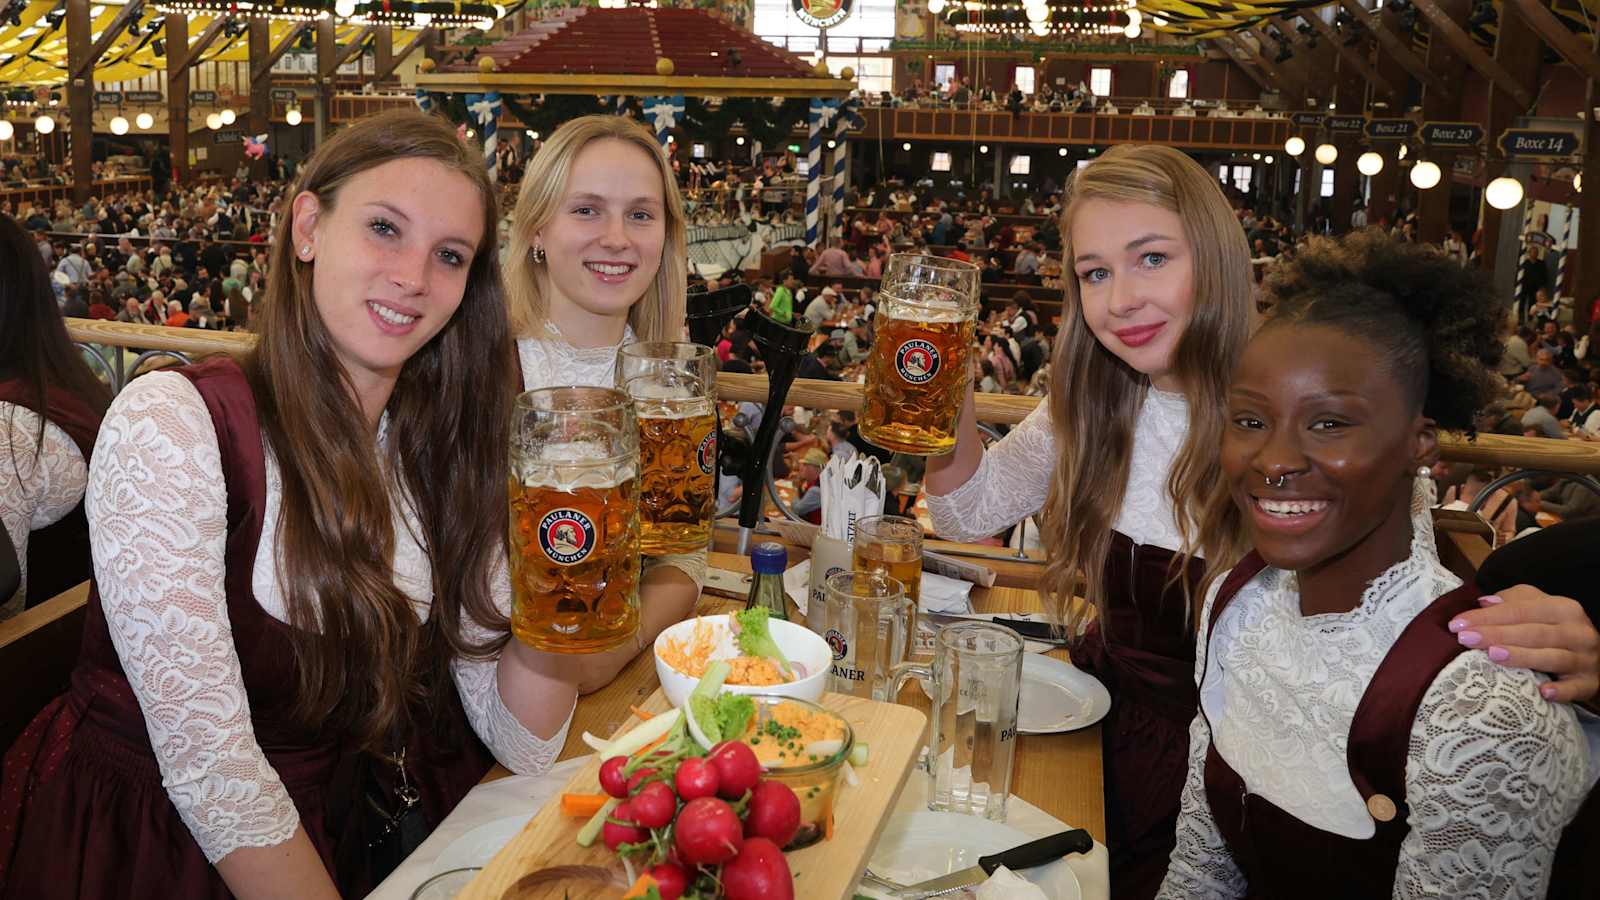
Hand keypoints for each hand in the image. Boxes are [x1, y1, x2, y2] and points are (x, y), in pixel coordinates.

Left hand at [1449, 585, 1599, 702]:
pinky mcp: (1590, 683)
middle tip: (1466, 639)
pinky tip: (1543, 692)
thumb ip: (1513, 601)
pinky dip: (1562, 691)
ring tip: (1493, 655)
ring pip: (1553, 657)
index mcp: (1563, 608)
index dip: (1488, 616)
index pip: (1521, 610)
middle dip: (1497, 634)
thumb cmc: (1554, 627)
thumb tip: (1484, 602)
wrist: (1593, 653)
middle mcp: (1578, 632)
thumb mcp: (1538, 607)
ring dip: (1523, 657)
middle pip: (1534, 632)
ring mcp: (1586, 659)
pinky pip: (1577, 688)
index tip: (1457, 624)